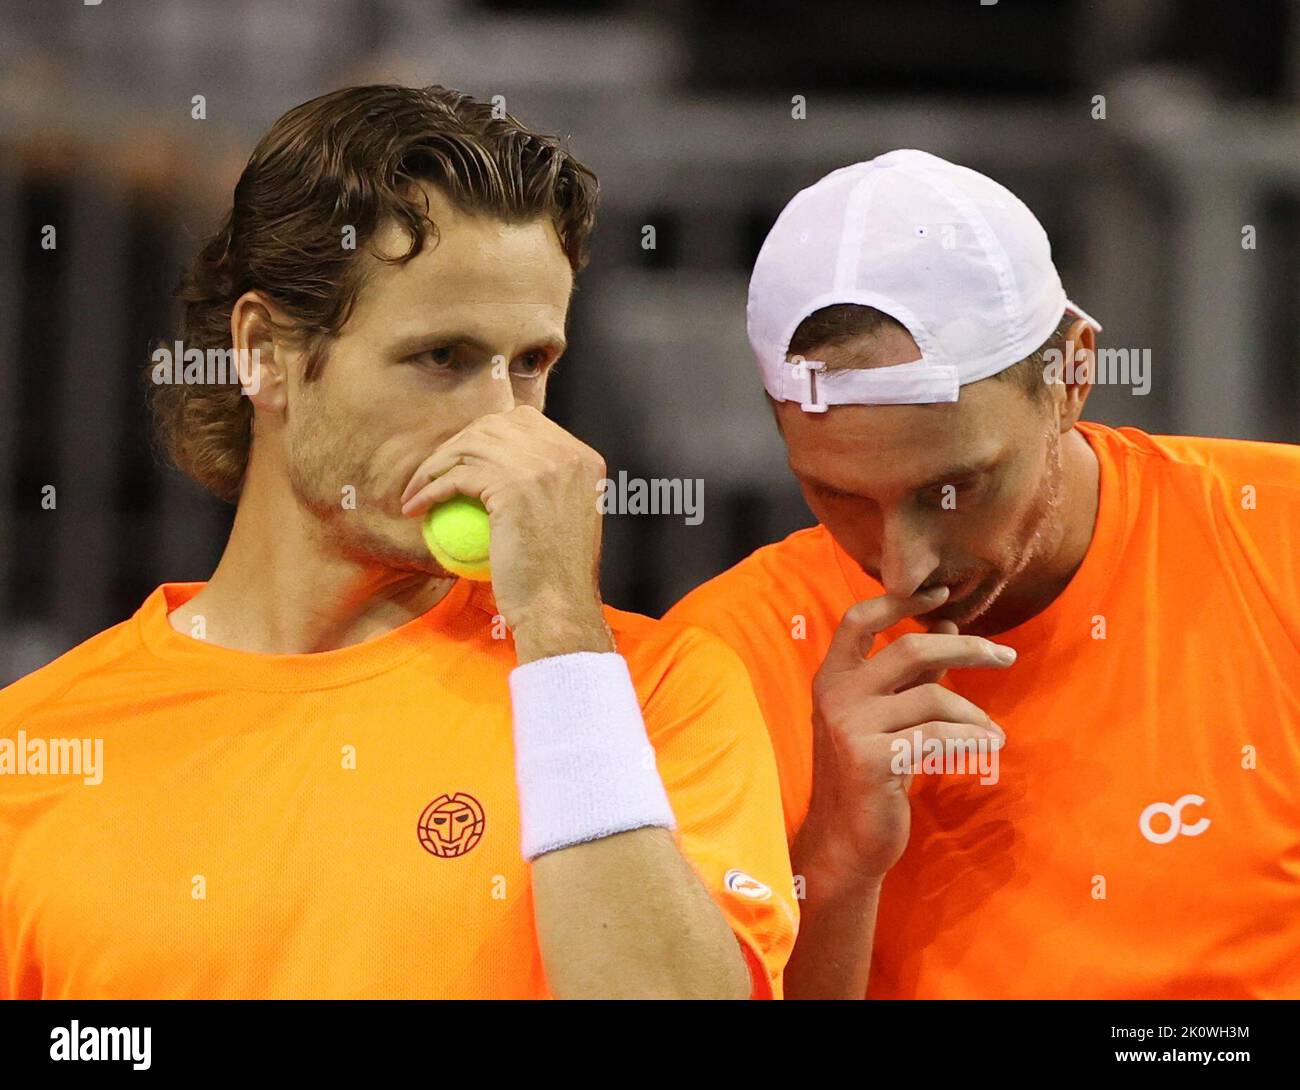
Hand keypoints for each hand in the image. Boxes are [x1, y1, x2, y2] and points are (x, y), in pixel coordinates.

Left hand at [399, 406, 610, 659]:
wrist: (559, 608)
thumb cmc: (554, 576)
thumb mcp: (564, 518)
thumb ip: (547, 484)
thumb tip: (505, 465)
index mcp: (582, 458)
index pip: (525, 421)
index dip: (486, 434)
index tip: (463, 458)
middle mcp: (565, 454)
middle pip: (493, 427)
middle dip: (456, 444)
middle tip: (433, 473)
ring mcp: (541, 467)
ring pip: (469, 446)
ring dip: (434, 465)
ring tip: (417, 490)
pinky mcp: (511, 486)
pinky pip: (455, 477)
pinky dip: (429, 489)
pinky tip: (416, 506)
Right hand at [795, 586, 1014, 893]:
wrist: (847, 837)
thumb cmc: (870, 772)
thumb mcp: (886, 716)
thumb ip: (911, 674)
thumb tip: (947, 626)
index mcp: (833, 677)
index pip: (858, 619)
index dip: (899, 601)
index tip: (942, 594)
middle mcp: (836, 695)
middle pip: (909, 651)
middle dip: (966, 649)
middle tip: (1005, 656)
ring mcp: (850, 727)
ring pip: (932, 697)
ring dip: (973, 711)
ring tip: (993, 731)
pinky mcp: (871, 760)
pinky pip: (937, 736)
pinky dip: (970, 738)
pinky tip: (989, 745)